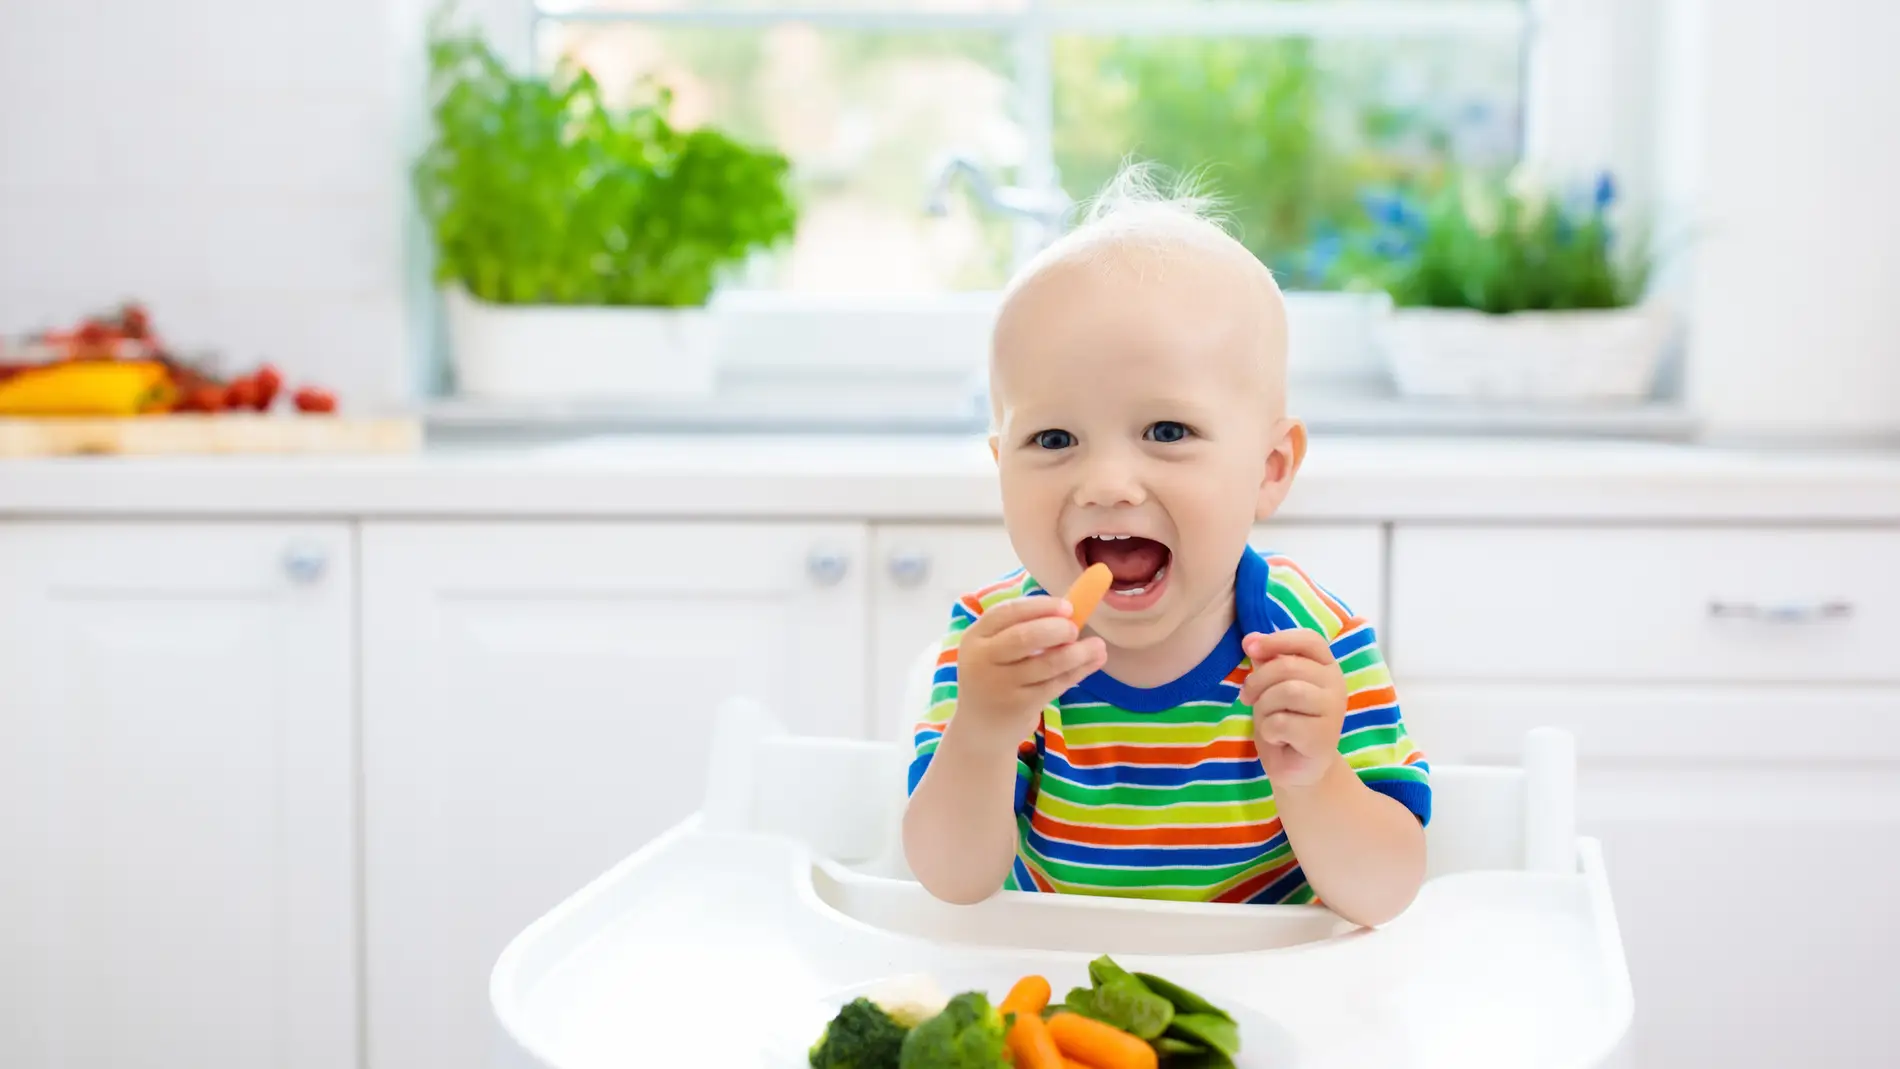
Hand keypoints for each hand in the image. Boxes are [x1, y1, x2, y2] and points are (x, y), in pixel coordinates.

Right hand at [951, 596, 1106, 751]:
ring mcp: (1001, 686)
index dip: (1039, 606)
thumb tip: (1072, 612)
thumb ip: (1022, 629)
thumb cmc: (994, 677)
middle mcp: (983, 660)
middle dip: (1056, 629)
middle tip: (1075, 629)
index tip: (1067, 606)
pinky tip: (1093, 662)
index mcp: (975, 637)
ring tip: (1098, 646)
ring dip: (1078, 653)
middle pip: (1024, 637)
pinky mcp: (1020, 706)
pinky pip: (1055, 684)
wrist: (980, 727)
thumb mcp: (993, 650)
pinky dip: (1078, 671)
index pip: (1006, 612)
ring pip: (1046, 664)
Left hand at [1241, 629, 1347, 787]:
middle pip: (1289, 666)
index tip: (1248, 648)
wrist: (1295, 767)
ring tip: (1268, 720)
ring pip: (1287, 691)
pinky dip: (1269, 730)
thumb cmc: (1284, 721)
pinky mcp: (1324, 737)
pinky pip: (1282, 722)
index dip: (1277, 640)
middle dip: (1258, 681)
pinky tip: (1278, 739)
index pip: (1309, 640)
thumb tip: (1250, 639)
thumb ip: (1266, 661)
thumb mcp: (1271, 686)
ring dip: (1264, 707)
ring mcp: (1334, 711)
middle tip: (1248, 698)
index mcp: (1326, 666)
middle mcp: (1336, 684)